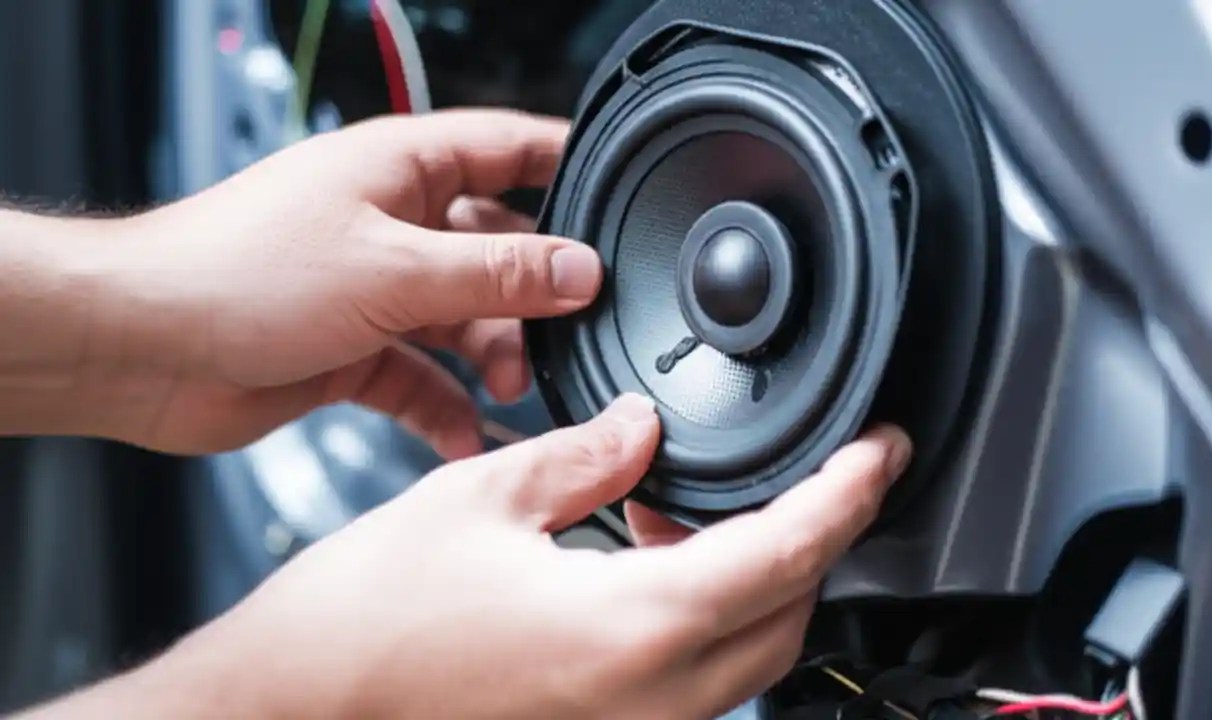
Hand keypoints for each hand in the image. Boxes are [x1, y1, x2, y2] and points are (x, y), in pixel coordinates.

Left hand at [72, 109, 597, 453]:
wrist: (144, 347)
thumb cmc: (239, 273)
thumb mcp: (396, 269)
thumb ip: (497, 272)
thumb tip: (579, 267)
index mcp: (402, 169)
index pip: (508, 149)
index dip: (566, 167)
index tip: (618, 201)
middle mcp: (393, 223)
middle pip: (498, 250)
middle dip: (534, 295)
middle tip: (564, 335)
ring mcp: (374, 287)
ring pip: (466, 319)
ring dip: (495, 357)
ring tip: (512, 390)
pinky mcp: (353, 349)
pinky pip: (423, 377)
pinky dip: (447, 407)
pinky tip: (463, 432)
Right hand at [72, 399, 910, 719]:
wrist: (291, 713)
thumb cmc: (360, 624)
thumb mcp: (478, 501)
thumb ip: (584, 457)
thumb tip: (641, 429)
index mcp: (630, 626)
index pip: (789, 550)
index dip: (849, 492)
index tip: (882, 451)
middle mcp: (648, 699)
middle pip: (788, 610)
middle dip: (812, 533)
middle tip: (799, 467)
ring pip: (749, 653)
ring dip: (756, 576)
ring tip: (698, 507)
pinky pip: (695, 681)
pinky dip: (705, 617)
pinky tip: (652, 563)